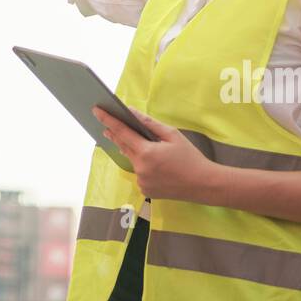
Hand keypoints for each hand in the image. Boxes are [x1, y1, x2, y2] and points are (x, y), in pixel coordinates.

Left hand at [93, 106, 221, 201]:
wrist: (204, 184)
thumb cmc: (190, 157)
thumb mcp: (172, 135)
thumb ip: (149, 124)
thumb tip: (132, 112)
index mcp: (146, 153)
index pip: (122, 132)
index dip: (108, 120)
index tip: (96, 110)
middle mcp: (140, 168)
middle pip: (123, 147)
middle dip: (115, 135)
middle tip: (105, 125)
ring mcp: (141, 181)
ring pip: (133, 161)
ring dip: (134, 152)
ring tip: (142, 145)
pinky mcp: (145, 190)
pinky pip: (139, 173)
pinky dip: (143, 166)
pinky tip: (156, 164)